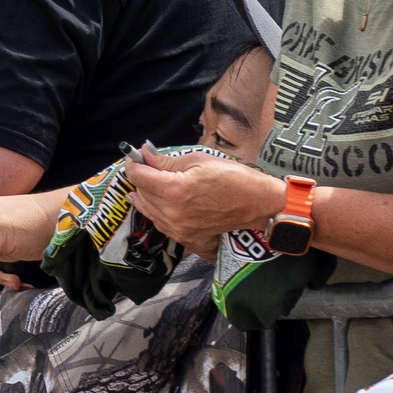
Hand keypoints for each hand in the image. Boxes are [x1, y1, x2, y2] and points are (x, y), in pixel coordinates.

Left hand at [123, 149, 281, 259]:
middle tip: (146, 168)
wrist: (260, 204)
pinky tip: (161, 203)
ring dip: (145, 196)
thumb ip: (167, 160)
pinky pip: (160, 224)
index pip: (139, 176)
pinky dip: (157, 212)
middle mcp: (172, 213)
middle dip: (141, 179)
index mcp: (174, 190)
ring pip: (147, 211)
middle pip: (141, 194)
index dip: (133, 164)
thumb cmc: (235, 178)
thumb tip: (144, 154)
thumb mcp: (200, 160)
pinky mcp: (186, 239)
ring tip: (149, 185)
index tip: (134, 157)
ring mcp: (178, 229)